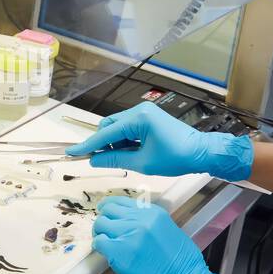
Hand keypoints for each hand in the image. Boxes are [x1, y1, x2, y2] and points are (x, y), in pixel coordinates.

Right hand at [65, 101, 253, 179]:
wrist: (201, 152)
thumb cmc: (176, 157)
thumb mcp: (143, 163)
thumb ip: (115, 159)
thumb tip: (93, 160)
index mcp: (139, 118)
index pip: (106, 133)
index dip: (88, 145)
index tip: (71, 152)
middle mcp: (139, 111)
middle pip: (109, 126)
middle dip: (102, 143)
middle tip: (101, 161)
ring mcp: (144, 113)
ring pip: (118, 127)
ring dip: (114, 143)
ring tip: (121, 159)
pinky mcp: (149, 118)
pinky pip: (128, 128)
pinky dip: (124, 140)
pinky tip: (129, 153)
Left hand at [92, 196, 237, 273]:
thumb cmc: (182, 263)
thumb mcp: (168, 230)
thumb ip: (148, 223)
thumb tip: (129, 222)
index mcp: (152, 213)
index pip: (122, 201)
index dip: (110, 206)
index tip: (106, 212)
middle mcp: (139, 220)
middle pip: (108, 210)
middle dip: (104, 218)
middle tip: (104, 230)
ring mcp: (128, 235)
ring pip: (100, 224)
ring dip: (99, 232)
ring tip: (104, 242)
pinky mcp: (119, 253)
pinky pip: (99, 243)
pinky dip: (99, 246)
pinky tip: (106, 253)